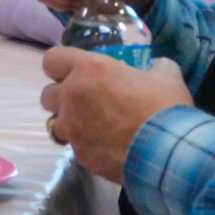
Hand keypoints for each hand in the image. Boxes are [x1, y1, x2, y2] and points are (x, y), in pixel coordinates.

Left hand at [39, 47, 191, 181]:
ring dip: (69, 123)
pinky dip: (85, 145)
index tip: (76, 72)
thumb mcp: (166, 76)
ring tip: (92, 126)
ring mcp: (72, 129)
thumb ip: (155, 67)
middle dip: (62, 97)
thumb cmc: (164, 106)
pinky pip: (74, 146)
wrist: (167, 152)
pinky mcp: (79, 155)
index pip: (51, 59)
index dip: (61, 66)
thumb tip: (157, 66)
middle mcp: (71, 97)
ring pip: (54, 124)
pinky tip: (106, 147)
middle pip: (47, 94)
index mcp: (87, 70)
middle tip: (86, 100)